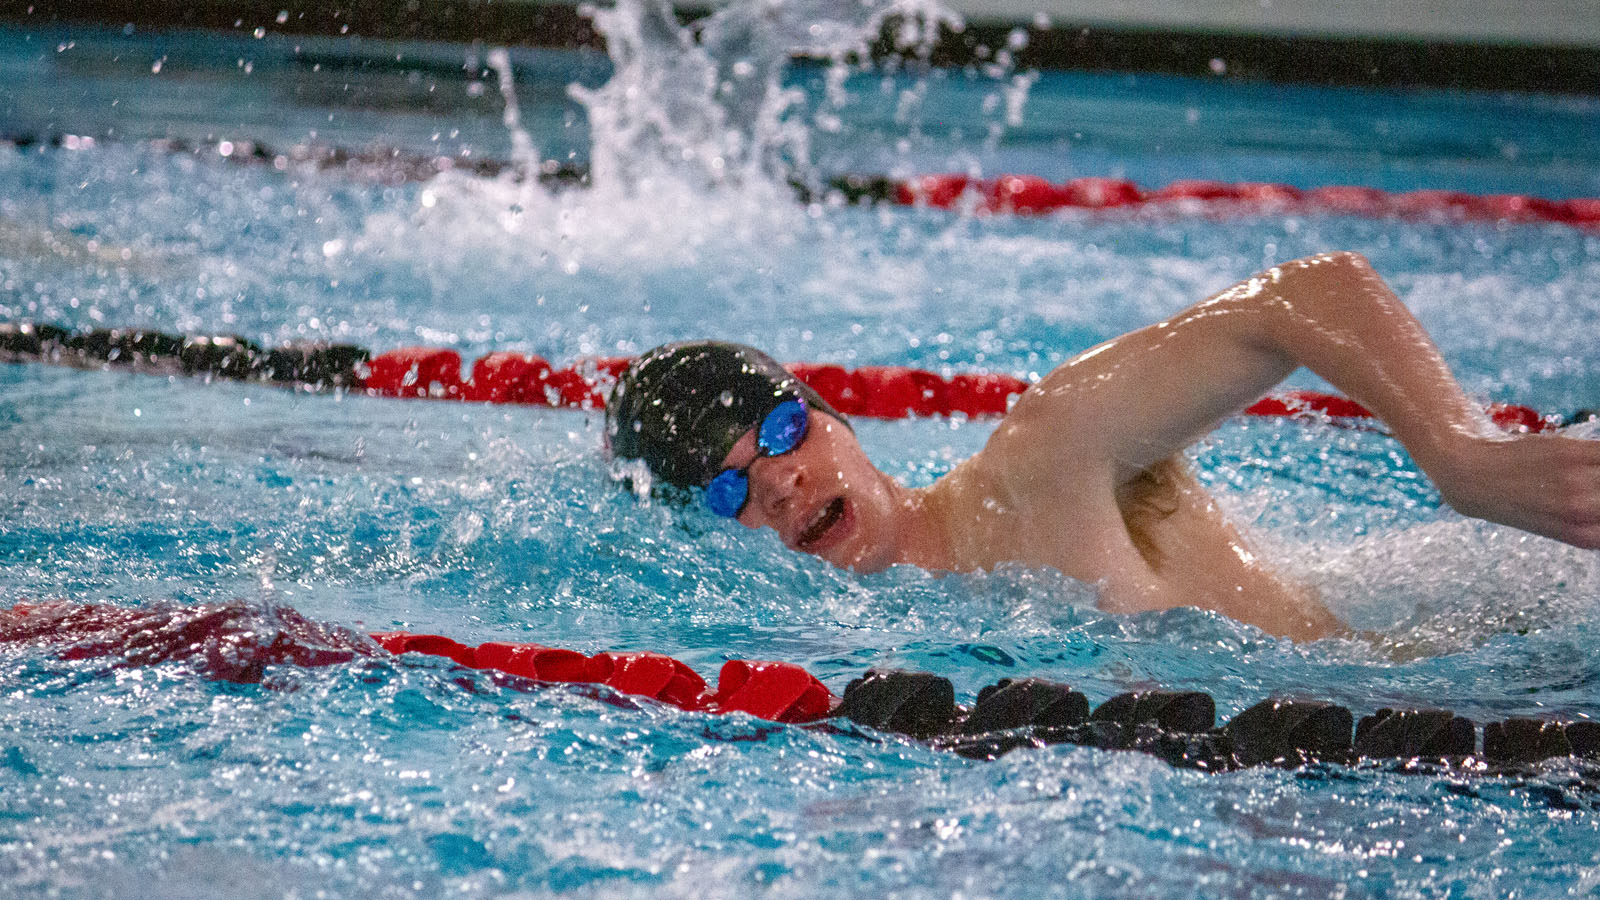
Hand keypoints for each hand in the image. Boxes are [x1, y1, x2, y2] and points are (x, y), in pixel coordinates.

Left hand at [1423, 431, 1599, 548]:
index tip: (1599, 505)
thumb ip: (1589, 523)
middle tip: (1592, 486)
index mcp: (1582, 537)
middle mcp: (1583, 513)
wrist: (1468, 475)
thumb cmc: (1512, 500)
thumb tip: (1595, 518)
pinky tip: (1591, 457)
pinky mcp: (1571, 452)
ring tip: (1589, 475)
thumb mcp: (1554, 524)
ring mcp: (1579, 482)